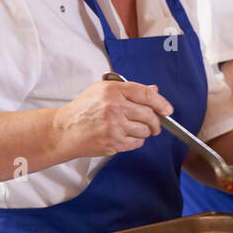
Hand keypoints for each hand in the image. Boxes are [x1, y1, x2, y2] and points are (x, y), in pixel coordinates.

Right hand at [54, 79, 172, 158]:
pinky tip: (125, 136)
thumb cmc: (84, 109)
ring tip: (133, 129)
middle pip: (149, 114)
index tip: (167, 109)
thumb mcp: (103, 90)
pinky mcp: (113, 141)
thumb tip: (154, 90)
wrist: (65, 130)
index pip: (146, 94)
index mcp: (113, 90)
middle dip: (155, 121)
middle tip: (154, 124)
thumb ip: (130, 90)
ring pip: (145, 130)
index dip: (161, 103)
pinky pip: (137, 143)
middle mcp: (114, 107)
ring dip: (145, 132)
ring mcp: (114, 125)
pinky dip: (136, 141)